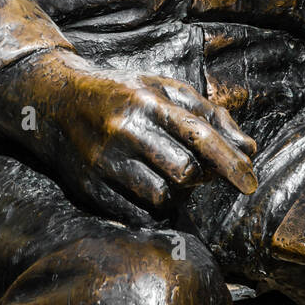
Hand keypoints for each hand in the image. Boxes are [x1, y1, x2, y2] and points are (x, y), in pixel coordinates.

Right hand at [0, 47, 257, 222]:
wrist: (55, 102)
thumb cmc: (124, 96)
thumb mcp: (164, 90)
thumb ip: (208, 116)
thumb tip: (249, 150)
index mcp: (147, 101)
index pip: (198, 135)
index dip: (229, 162)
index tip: (249, 183)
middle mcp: (125, 130)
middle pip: (183, 173)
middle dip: (196, 178)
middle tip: (192, 172)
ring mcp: (104, 161)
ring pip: (161, 198)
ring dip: (174, 196)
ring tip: (165, 178)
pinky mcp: (89, 187)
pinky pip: (135, 214)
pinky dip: (150, 209)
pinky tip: (144, 189)